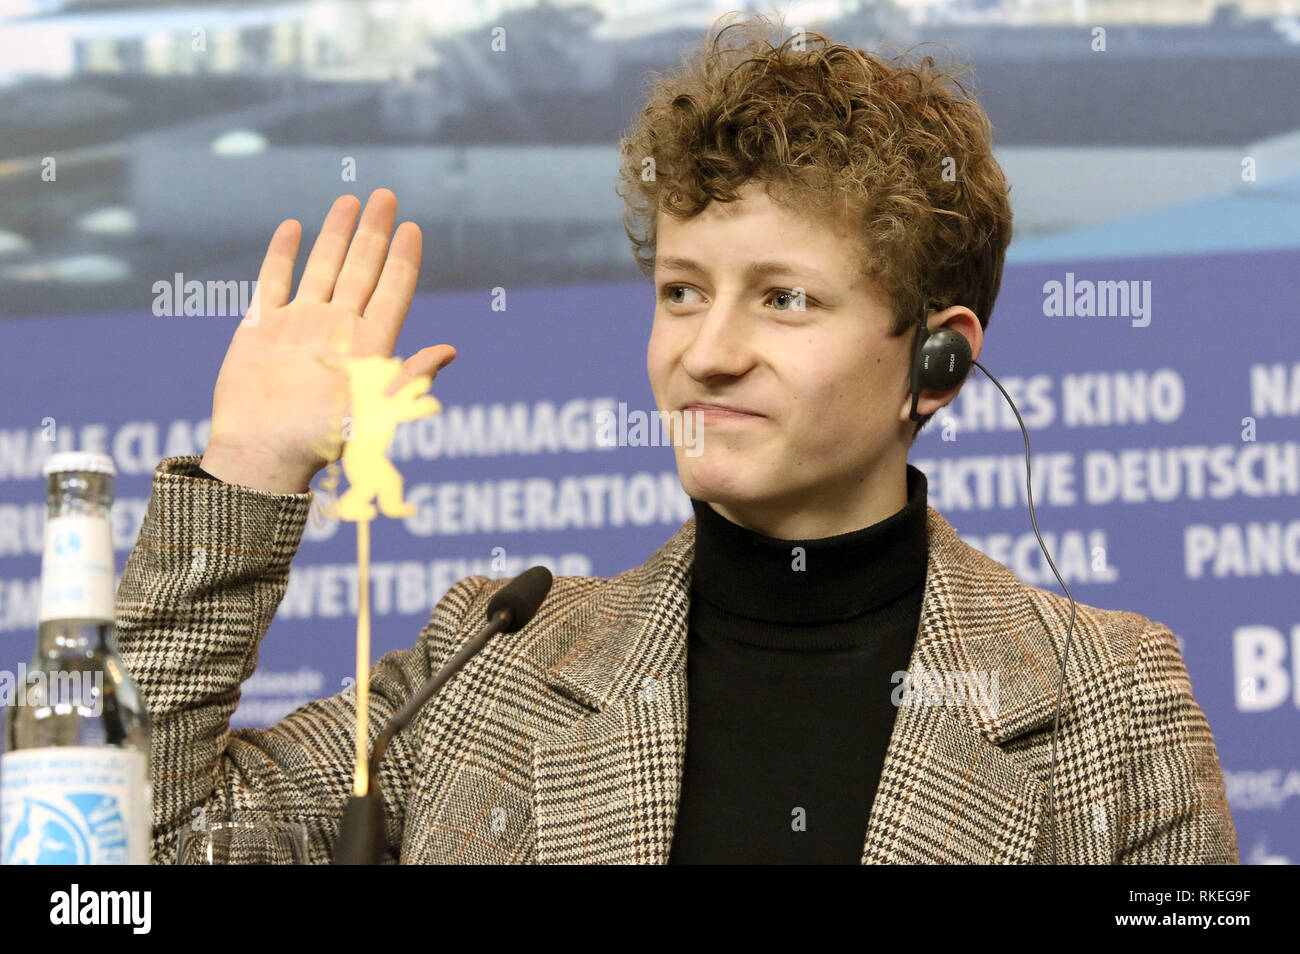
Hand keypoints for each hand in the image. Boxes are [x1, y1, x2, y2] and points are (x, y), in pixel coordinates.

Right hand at [201, 189, 455, 493]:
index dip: (403, 259)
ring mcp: (300, 325)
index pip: (392, 291)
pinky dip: (282, 254)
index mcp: (368, 344)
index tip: (413, 228)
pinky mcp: (263, 329)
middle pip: (361, 269)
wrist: (261, 455)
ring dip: (336, 234)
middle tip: (386, 196)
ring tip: (350, 200)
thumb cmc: (320, 440)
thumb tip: (449, 351)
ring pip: (322, 267)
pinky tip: (293, 228)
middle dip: (375, 232)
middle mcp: (337, 328)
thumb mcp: (373, 411)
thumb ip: (408, 379)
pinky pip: (274, 282)